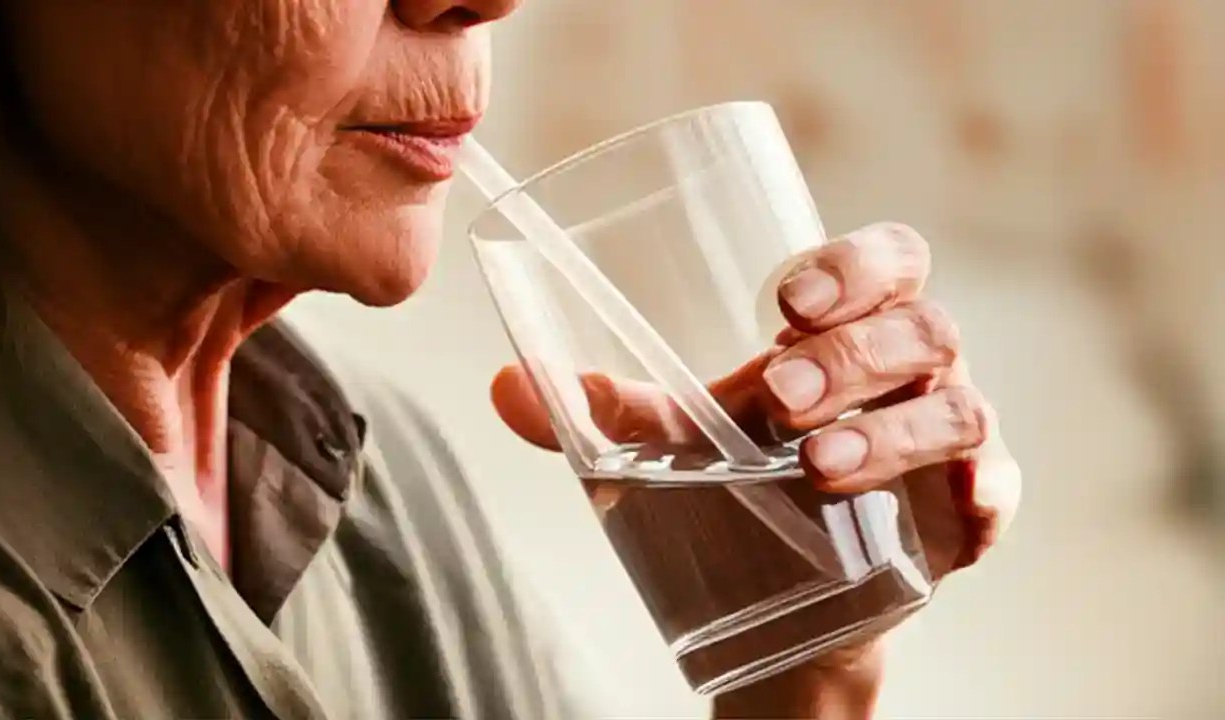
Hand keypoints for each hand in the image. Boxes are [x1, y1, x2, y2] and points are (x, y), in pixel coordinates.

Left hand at [491, 222, 1020, 717]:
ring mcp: (943, 440)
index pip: (884, 260)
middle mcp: (906, 373)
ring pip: (957, 403)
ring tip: (817, 464)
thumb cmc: (727, 497)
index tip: (787, 299)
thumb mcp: (663, 450)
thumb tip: (502, 385)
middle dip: (854, 354)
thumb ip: (597, 414)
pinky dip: (983, 492)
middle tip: (779, 396)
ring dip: (895, 429)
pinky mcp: (963, 512)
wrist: (771, 604)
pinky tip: (953, 509)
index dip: (854, 264)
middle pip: (923, 325)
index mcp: (843, 331)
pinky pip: (997, 489)